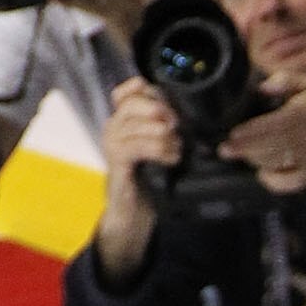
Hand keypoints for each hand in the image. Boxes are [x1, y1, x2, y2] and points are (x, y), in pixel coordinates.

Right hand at [92, 76, 176, 283]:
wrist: (134, 214)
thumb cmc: (151, 179)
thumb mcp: (160, 148)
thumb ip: (166, 128)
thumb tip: (193, 115)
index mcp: (123, 120)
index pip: (128, 90)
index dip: (149, 91)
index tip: (170, 105)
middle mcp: (113, 127)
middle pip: (131, 102)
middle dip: (158, 109)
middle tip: (177, 125)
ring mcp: (112, 144)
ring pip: (135, 123)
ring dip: (161, 134)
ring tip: (177, 148)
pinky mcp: (116, 162)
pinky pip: (135, 146)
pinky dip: (156, 149)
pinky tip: (171, 158)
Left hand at [220, 85, 305, 192]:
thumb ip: (285, 79)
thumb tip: (262, 87)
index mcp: (304, 115)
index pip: (271, 126)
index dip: (250, 132)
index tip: (232, 134)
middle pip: (270, 147)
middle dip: (244, 149)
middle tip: (225, 150)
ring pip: (276, 164)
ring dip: (255, 160)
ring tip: (240, 155)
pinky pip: (289, 184)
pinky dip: (272, 181)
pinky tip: (262, 173)